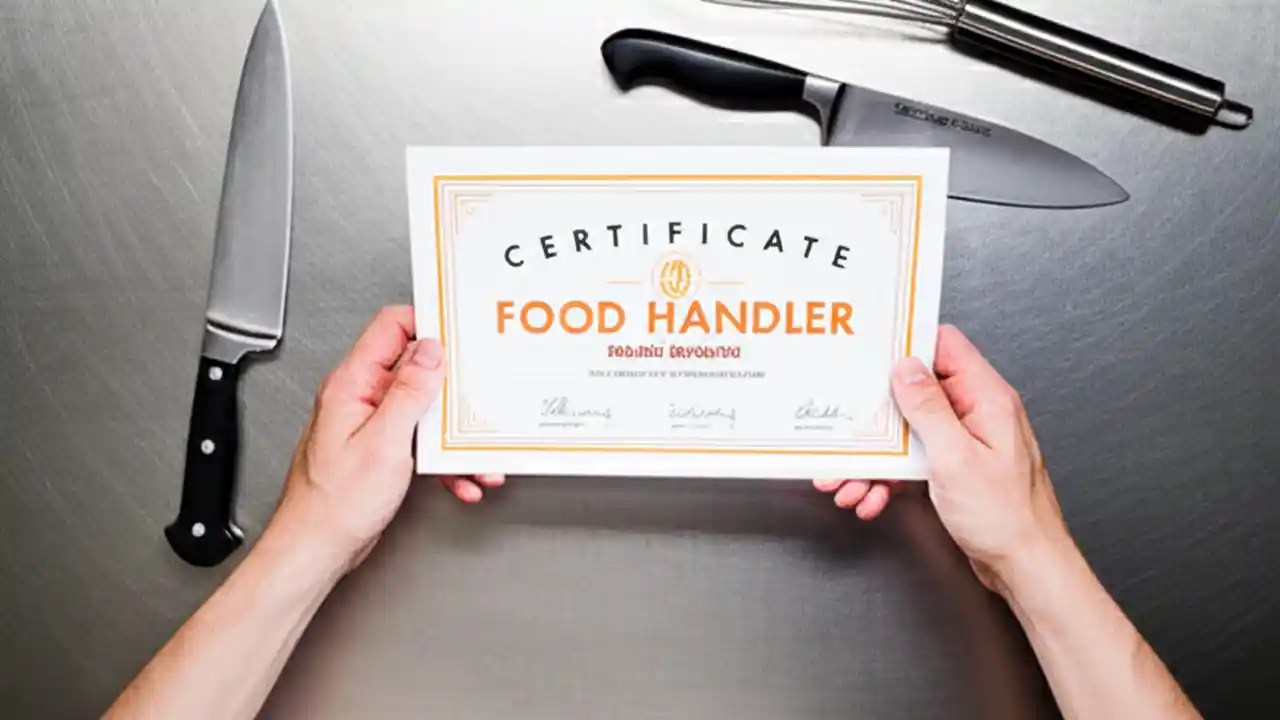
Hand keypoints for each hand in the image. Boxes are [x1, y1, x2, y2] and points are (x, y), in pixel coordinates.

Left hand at [269, 306, 503, 571]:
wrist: (316, 549)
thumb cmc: (333, 504)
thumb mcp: (383, 442)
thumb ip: (409, 392)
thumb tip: (430, 351)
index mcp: (352, 385)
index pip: (391, 327)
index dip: (428, 324)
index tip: (460, 335)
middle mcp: (359, 398)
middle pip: (414, 369)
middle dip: (452, 388)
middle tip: (479, 396)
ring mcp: (369, 424)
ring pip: (423, 410)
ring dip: (453, 433)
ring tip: (475, 453)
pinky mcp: (380, 450)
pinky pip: (420, 442)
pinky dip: (443, 459)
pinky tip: (458, 477)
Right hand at [818, 326, 1070, 593]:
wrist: (1027, 568)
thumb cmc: (1007, 518)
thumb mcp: (955, 457)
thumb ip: (928, 407)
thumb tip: (906, 367)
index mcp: (986, 399)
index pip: (945, 347)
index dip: (908, 344)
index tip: (872, 354)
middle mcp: (978, 414)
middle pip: (917, 393)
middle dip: (876, 418)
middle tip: (846, 431)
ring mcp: (967, 442)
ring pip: (909, 433)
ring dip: (875, 457)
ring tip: (848, 480)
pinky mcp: (956, 469)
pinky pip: (914, 461)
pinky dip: (888, 478)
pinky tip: (872, 497)